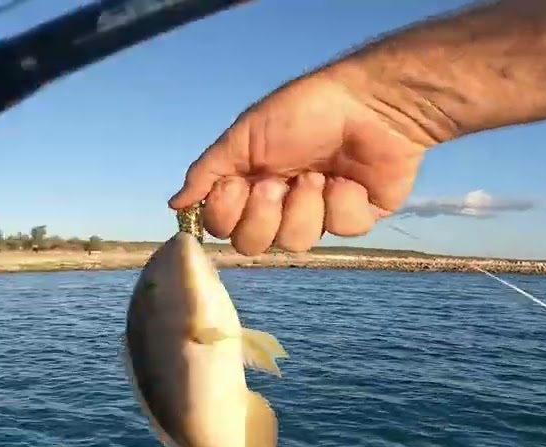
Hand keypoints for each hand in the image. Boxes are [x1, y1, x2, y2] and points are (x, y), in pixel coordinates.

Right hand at [168, 73, 431, 254]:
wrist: (370, 103)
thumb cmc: (305, 110)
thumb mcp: (245, 134)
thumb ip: (208, 171)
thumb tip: (175, 205)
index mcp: (250, 185)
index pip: (222, 227)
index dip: (228, 214)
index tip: (239, 184)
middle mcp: (280, 205)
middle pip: (254, 244)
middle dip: (265, 215)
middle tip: (278, 183)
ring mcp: (318, 214)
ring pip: (297, 243)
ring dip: (305, 206)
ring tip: (320, 174)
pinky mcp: (357, 218)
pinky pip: (342, 231)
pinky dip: (343, 203)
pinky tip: (350, 179)